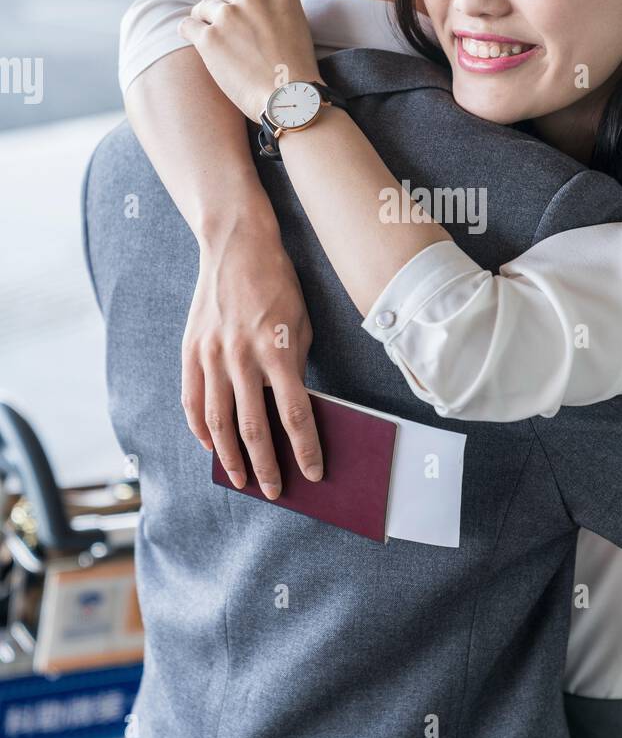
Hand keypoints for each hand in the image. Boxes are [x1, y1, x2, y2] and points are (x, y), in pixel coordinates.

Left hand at [178, 0, 320, 121]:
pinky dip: (190, 34)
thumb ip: (273, 7)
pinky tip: (199, 45)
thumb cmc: (296, 70)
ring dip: (207, 23)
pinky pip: (187, 26)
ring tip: (218, 45)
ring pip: (204, 8)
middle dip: (227, 12)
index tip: (244, 7)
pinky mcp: (209, 37)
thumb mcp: (295, 24)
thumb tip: (243, 4)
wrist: (290, 100)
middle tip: (234, 38)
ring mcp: (229, 15)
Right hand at [181, 226, 322, 494]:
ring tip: (241, 480)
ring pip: (219, 422)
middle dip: (267, 466)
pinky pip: (193, 401)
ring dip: (231, 458)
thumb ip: (295, 368)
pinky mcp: (191, 350)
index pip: (295, 414)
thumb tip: (293, 411)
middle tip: (275, 491)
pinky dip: (201, 430)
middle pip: (254, 427)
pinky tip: (211, 447)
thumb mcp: (302, 324)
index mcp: (277, 349)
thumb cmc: (279, 285)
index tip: (315, 473)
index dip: (306, 449)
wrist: (236, 246)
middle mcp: (241, 356)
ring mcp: (212, 354)